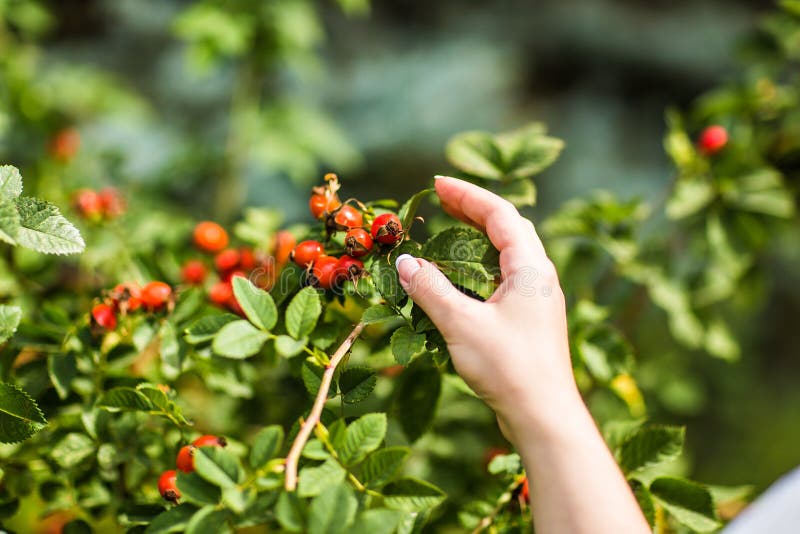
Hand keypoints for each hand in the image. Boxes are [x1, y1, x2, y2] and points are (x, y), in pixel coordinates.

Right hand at [395, 176, 580, 441]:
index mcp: (531, 267)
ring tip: (448, 231)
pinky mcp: (530, 319)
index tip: (437, 183)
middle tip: (441, 201)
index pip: (500, 213)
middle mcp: (539, 276)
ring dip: (478, 238)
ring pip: (508, 254)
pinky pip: (505, 278)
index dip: (468, 194)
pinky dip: (480, 267)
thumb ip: (431, 290)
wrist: (543, 416)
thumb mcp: (462, 324)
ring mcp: (537, 298)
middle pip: (508, 228)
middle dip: (474, 210)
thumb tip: (406, 263)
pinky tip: (461, 278)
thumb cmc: (509, 367)